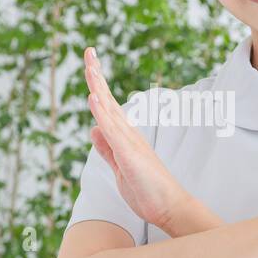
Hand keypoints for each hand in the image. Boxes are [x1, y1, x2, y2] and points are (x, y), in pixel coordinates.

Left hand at [82, 46, 192, 232]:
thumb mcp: (119, 165)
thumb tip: (93, 129)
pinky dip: (102, 114)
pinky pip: (113, 131)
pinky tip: (94, 99)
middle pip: (108, 100)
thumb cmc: (147, 189)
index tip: (90, 64)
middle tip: (88, 51)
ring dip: (98, 87)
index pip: (107, 106)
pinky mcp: (129, 154)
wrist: (169, 206)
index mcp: (123, 136)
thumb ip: (106, 147)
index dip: (97, 85)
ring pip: (109, 110)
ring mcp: (129, 142)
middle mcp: (127, 134)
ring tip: (89, 66)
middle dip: (96, 76)